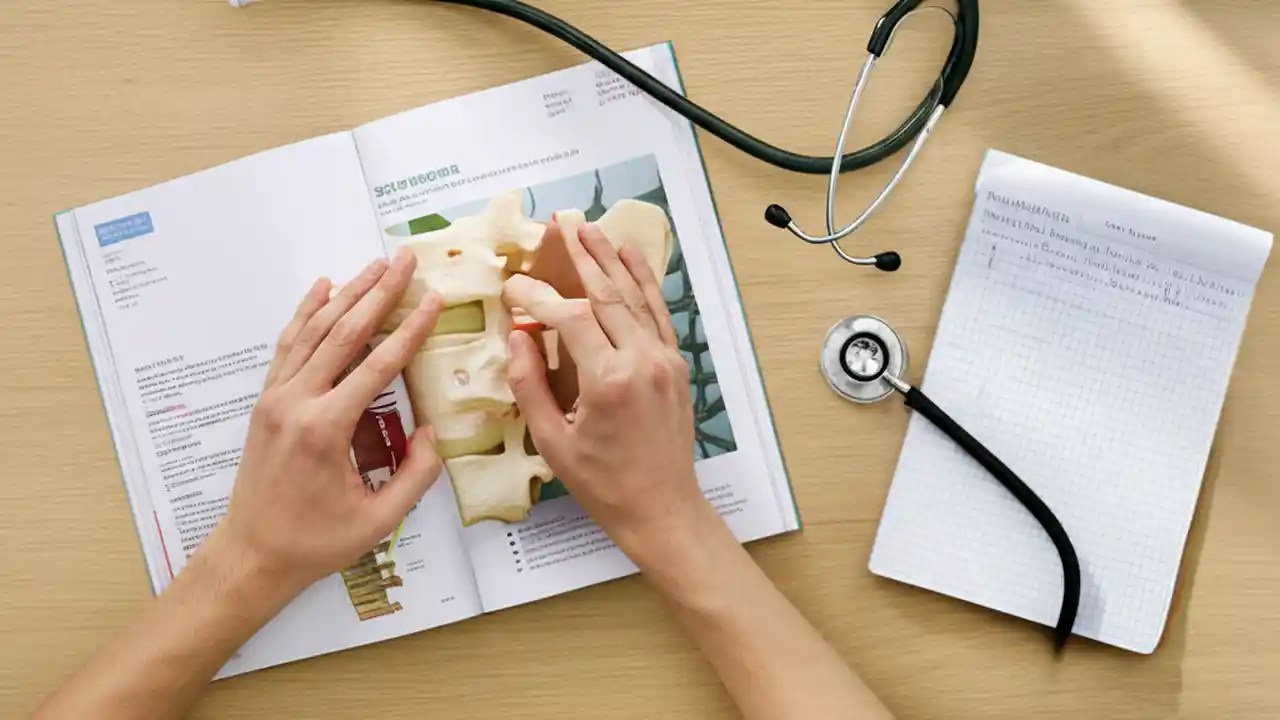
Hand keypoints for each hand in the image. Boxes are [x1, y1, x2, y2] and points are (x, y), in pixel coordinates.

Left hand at [212, 248, 445, 592]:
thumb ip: (416, 475)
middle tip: (406, 260)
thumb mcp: (379, 520)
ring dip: (347, 294)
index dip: (411, 330)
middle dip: (379, 292)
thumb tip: (435, 432)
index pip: (378, 365)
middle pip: (344, 333)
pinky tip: (323, 287)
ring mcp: (276, 398)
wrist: (250, 555)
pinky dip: (306, 312)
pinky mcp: (266, 401)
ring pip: (314, 331)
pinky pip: (288, 345)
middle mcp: (296, 402)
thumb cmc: (316, 543)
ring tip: (375, 265)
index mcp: (326, 429)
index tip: (435, 298)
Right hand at [503, 223, 709, 559]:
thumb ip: (531, 386)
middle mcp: (642, 361)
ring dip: (611, 260)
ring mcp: (664, 360)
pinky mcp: (675, 366)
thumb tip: (517, 337)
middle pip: (607, 294)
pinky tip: (630, 259)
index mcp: (608, 381)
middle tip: (562, 224)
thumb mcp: (553, 442)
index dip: (539, 297)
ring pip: (634, 298)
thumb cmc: (604, 484)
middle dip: (582, 257)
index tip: (514, 289)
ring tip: (590, 229)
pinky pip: (657, 314)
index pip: (570, 317)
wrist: (662, 508)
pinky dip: (644, 283)